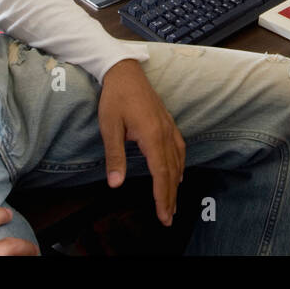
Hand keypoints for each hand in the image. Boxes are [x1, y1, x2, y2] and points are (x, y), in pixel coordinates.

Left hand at [98, 58, 185, 225]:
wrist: (125, 71)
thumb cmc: (115, 97)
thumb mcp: (109, 127)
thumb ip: (115, 156)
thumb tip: (115, 183)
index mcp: (152, 135)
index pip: (160, 173)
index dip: (162, 195)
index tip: (163, 214)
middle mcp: (165, 133)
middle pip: (172, 171)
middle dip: (170, 196)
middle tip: (168, 217)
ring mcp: (168, 126)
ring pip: (177, 161)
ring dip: (176, 184)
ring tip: (173, 202)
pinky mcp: (167, 122)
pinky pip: (179, 148)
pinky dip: (180, 165)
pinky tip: (178, 173)